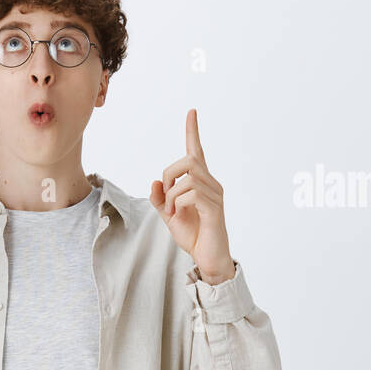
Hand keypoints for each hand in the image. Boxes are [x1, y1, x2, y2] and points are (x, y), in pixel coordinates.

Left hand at [150, 109, 234, 281]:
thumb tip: (155, 181)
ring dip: (171, 195)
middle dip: (169, 176)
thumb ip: (160, 199)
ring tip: (171, 211)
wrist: (207, 257)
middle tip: (164, 198)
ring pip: (187, 178)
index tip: (191, 112)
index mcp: (201, 182)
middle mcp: (211, 184)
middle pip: (188, 161)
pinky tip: (178, 215)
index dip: (193, 131)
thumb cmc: (192, 234)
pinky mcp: (214, 209)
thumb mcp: (168, 215)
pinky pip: (191, 194)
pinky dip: (177, 204)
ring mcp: (215, 195)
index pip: (197, 151)